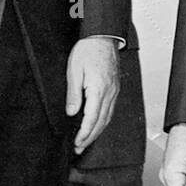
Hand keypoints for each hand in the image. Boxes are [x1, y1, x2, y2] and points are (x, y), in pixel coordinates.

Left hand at [66, 38, 118, 155]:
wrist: (103, 37)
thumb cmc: (88, 50)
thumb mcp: (74, 70)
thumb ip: (73, 93)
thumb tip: (71, 112)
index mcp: (98, 89)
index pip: (92, 118)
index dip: (84, 134)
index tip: (77, 143)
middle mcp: (109, 92)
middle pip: (101, 122)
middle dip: (90, 138)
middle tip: (80, 148)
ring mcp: (114, 90)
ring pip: (108, 117)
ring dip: (97, 132)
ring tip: (87, 141)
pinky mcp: (115, 88)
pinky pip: (111, 109)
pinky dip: (104, 121)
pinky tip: (98, 124)